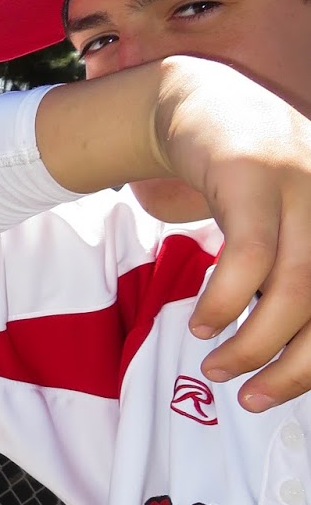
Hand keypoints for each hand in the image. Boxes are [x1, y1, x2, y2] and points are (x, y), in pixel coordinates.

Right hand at [152, 58, 310, 408]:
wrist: (202, 107)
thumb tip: (286, 361)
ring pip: (296, 284)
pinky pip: (248, 252)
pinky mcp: (254, 173)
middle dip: (292, 366)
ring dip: (253, 341)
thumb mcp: (281, 234)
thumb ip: (290, 283)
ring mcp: (302, 183)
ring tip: (216, 365)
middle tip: (252, 397)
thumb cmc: (247, 185)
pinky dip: (225, 298)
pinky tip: (203, 320)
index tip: (276, 391)